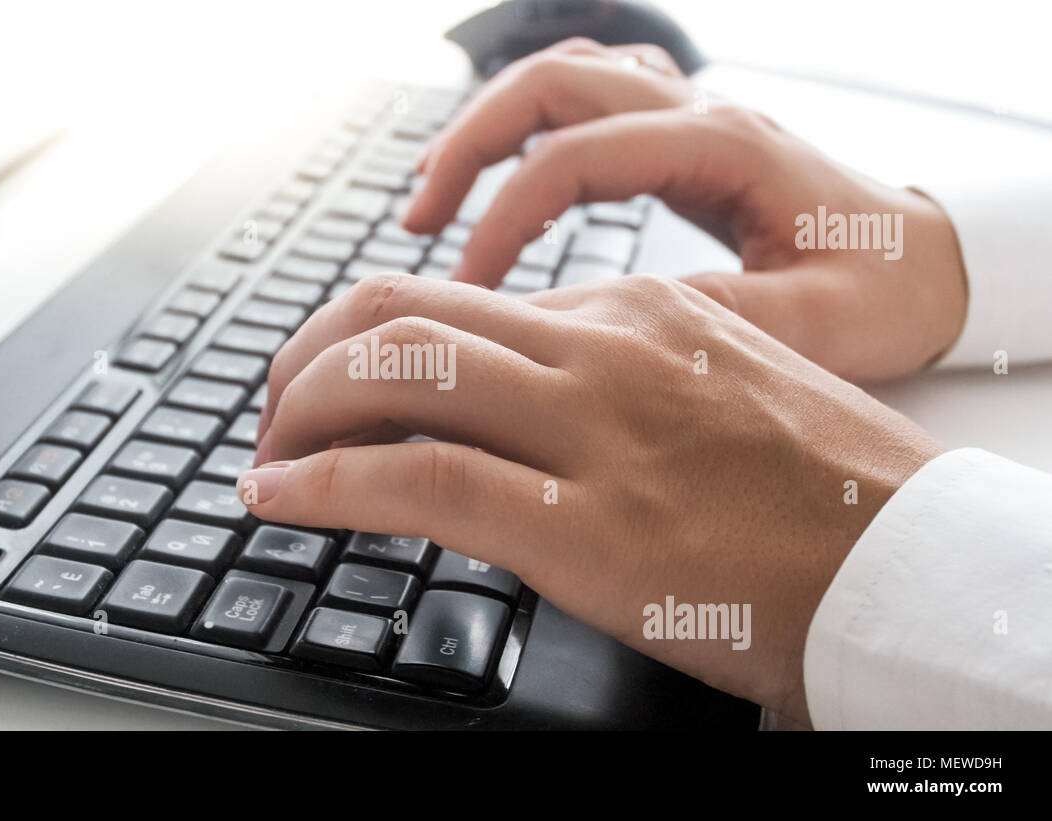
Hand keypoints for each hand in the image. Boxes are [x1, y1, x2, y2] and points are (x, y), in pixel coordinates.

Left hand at [248, 273, 940, 724]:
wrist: (911, 564)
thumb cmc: (819, 491)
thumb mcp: (711, 389)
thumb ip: (610, 378)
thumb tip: (512, 398)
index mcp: (634, 314)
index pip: (457, 302)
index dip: (365, 340)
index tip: (333, 383)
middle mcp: (603, 351)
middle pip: (402, 315)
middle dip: (310, 361)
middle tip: (278, 413)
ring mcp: (594, 431)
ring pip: (394, 375)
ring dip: (299, 412)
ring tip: (266, 459)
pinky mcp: (588, 527)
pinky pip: (418, 477)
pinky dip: (326, 481)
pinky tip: (281, 499)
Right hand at [403, 38, 968, 380]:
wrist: (934, 262)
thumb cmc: (884, 289)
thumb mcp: (811, 321)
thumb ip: (710, 318)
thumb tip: (599, 332)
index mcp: (722, 147)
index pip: (575, 158)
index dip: (504, 218)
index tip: (467, 290)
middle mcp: (698, 113)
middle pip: (550, 84)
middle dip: (467, 146)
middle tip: (414, 221)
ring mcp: (689, 117)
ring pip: (561, 80)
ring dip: (487, 129)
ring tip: (431, 200)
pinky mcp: (681, 140)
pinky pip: (585, 105)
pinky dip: (526, 134)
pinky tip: (499, 186)